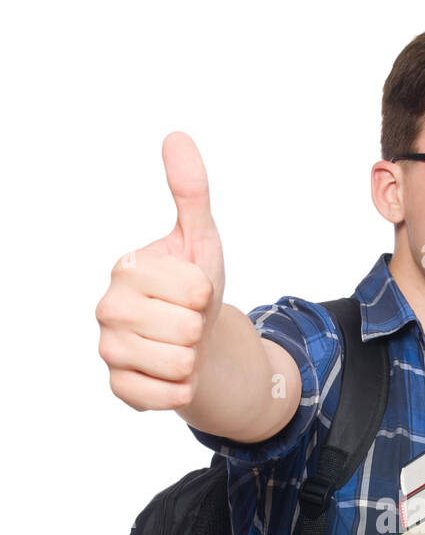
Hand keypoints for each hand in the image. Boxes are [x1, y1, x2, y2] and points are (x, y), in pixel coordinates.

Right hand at [95, 131, 225, 410]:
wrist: (194, 343)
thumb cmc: (193, 288)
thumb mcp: (200, 240)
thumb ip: (191, 192)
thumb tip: (177, 137)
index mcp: (126, 268)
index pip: (195, 290)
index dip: (206, 294)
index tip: (192, 292)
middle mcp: (108, 308)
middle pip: (188, 330)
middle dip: (200, 329)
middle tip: (186, 323)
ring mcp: (109, 350)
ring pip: (180, 364)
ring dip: (193, 360)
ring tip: (180, 347)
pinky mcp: (119, 387)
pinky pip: (169, 397)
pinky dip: (183, 389)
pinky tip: (171, 373)